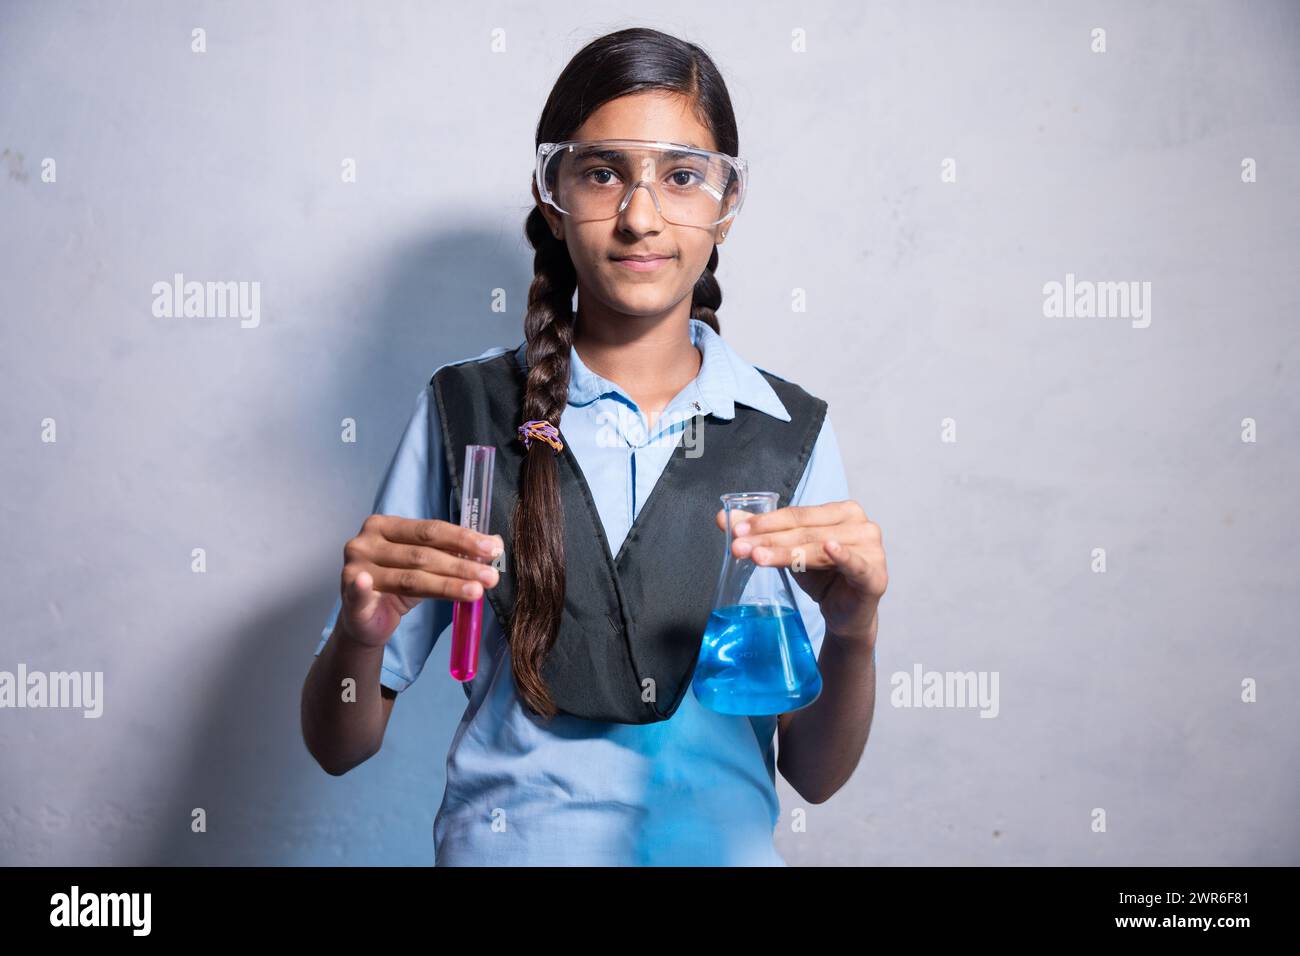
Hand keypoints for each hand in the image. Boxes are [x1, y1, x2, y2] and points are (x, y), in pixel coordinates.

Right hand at [339, 515, 503, 648]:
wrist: (367, 621)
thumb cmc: (398, 585)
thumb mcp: (427, 565)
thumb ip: (452, 552)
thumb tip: (494, 543)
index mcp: (385, 526)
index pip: (430, 529)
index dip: (463, 539)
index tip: (492, 549)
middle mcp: (366, 542)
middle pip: (422, 554)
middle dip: (461, 565)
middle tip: (491, 576)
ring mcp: (355, 569)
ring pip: (409, 578)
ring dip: (446, 585)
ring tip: (476, 591)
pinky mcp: (347, 598)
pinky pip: (357, 593)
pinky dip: (361, 589)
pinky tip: (366, 584)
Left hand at [714, 500, 886, 647]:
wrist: (845, 615)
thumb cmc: (823, 577)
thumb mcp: (790, 551)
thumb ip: (762, 531)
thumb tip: (724, 517)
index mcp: (841, 511)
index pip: (797, 514)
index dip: (765, 522)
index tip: (736, 531)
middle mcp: (860, 524)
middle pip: (805, 530)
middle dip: (768, 539)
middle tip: (739, 548)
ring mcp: (871, 548)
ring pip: (819, 548)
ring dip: (786, 553)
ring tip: (758, 558)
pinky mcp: (875, 574)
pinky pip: (855, 564)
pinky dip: (843, 556)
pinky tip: (830, 548)